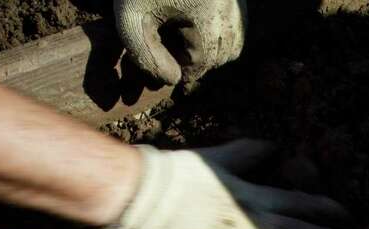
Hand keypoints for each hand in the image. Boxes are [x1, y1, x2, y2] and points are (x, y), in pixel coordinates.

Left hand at [114, 0, 245, 84]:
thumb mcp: (131, 19)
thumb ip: (146, 56)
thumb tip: (173, 80)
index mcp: (207, 22)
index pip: (199, 67)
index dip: (176, 69)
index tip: (157, 60)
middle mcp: (230, 14)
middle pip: (218, 57)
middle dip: (194, 59)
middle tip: (167, 46)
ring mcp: (237, 4)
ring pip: (232, 43)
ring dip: (209, 47)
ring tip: (180, 33)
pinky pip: (237, 24)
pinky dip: (219, 30)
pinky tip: (193, 19)